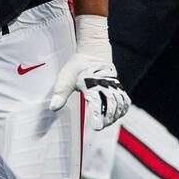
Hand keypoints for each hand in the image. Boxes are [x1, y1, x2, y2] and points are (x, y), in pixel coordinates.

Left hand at [48, 15, 130, 129]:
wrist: (93, 51)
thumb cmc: (78, 66)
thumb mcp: (66, 78)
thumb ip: (60, 93)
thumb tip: (53, 107)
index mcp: (92, 85)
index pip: (98, 104)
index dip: (98, 117)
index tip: (96, 127)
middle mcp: (105, 86)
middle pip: (111, 106)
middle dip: (107, 119)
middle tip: (100, 127)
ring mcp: (113, 86)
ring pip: (119, 104)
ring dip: (115, 115)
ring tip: (107, 122)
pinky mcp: (117, 86)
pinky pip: (124, 99)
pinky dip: (123, 108)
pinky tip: (118, 114)